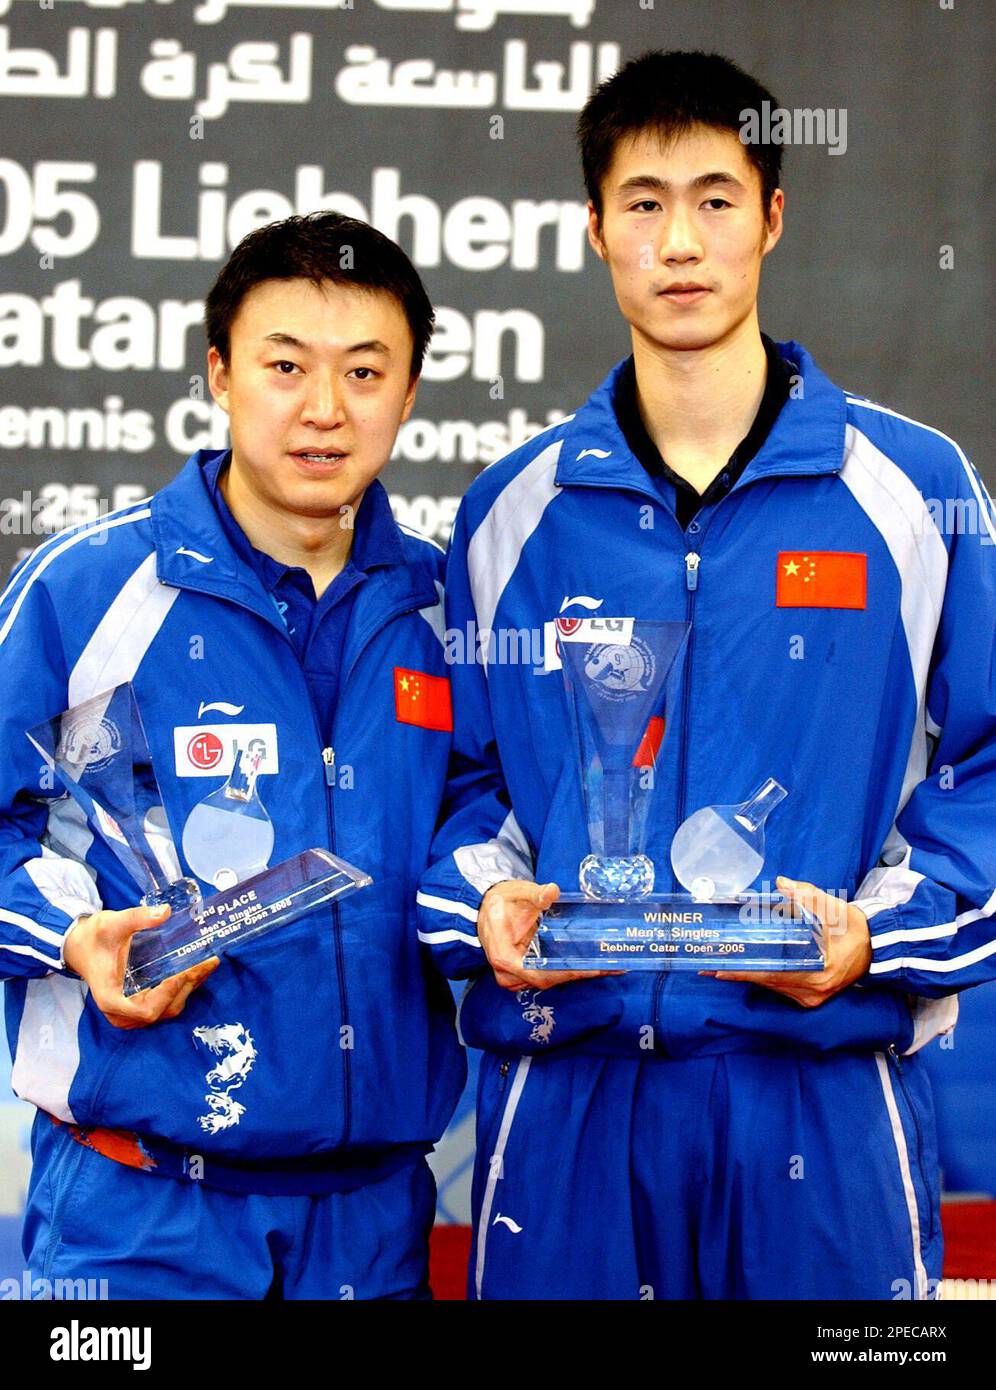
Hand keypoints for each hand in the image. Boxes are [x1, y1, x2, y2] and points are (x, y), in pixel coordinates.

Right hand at [63, 904, 218, 1028]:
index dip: (166, 995)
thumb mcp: (112, 924)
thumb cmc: (93, 938)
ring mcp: (133, 1013)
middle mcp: (122, 1013)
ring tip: (209, 963)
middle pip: (163, 1009)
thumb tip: (164, 912)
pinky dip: (185, 987)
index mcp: (111, 999)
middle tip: (207, 961)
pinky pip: (168, 1003)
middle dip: (188, 985)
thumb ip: (137, 918)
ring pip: (169, 1008)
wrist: (82, 946)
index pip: (145, 1011)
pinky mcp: (141, 1005)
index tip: (181, 973)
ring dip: (191, 986)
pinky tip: (199, 968)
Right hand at [478, 880, 619, 991]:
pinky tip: (592, 964)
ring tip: (609, 965)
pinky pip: (548, 975)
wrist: (485, 909)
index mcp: (504, 957)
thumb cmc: (500, 902)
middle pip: (548, 980)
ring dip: (577, 973)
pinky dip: (569, 970)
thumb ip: (535, 894)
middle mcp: (509, 973)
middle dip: (580, 973)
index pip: (539, 973)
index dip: (566, 973)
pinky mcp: (524, 973)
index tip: (592, 969)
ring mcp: (516, 977)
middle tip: (612, 966)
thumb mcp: (517, 893)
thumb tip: (552, 891)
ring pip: (550, 980)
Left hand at [701, 875, 871, 1007]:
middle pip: (768, 981)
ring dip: (748, 975)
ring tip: (719, 966)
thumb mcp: (831, 906)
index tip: (719, 968)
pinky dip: (764, 977)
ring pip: (773, 986)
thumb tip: (783, 884)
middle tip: (708, 965)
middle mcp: (813, 990)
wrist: (875, 947)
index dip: (744, 970)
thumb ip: (806, 895)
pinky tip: (745, 969)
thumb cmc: (851, 927)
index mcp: (819, 970)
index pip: (772, 973)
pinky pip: (781, 987)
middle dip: (738, 972)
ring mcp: (811, 997)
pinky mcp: (810, 996)